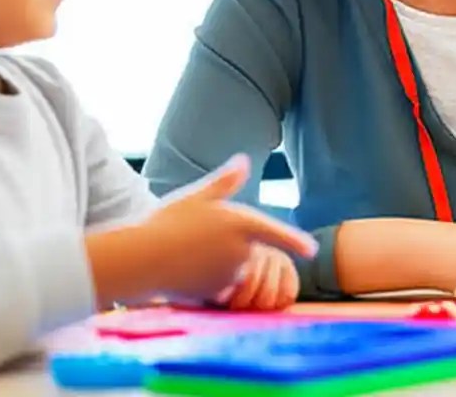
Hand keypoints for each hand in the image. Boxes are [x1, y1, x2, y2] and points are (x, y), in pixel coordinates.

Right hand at [141, 154, 316, 301]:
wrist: (143, 259)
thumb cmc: (168, 222)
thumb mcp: (197, 196)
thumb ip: (225, 182)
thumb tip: (243, 161)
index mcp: (242, 224)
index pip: (278, 235)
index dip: (296, 242)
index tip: (312, 250)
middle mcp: (243, 252)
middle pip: (248, 249)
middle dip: (230, 244)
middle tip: (195, 233)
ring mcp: (231, 275)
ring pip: (233, 269)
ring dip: (219, 262)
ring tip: (187, 251)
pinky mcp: (218, 294)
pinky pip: (220, 286)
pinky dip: (208, 279)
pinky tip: (185, 269)